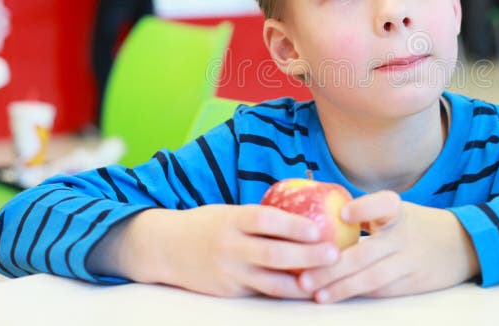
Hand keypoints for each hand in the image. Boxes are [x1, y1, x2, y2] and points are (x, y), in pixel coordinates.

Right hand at [95, 204, 341, 298]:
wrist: (164, 249)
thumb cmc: (207, 225)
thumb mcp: (229, 212)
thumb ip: (259, 216)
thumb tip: (306, 206)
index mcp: (231, 219)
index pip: (265, 219)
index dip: (292, 224)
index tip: (317, 228)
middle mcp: (230, 246)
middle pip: (273, 253)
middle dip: (306, 255)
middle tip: (334, 254)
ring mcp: (229, 272)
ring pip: (270, 281)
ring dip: (301, 282)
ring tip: (327, 279)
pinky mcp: (229, 291)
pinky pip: (262, 293)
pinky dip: (286, 292)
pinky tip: (307, 290)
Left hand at [297, 191, 478, 302]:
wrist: (463, 244)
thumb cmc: (417, 225)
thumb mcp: (399, 211)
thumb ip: (368, 213)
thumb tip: (321, 215)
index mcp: (399, 212)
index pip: (384, 204)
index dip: (364, 208)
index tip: (343, 213)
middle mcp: (404, 236)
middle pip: (366, 253)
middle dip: (332, 267)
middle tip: (304, 277)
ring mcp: (410, 262)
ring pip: (373, 278)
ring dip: (342, 287)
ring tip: (317, 294)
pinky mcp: (414, 283)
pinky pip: (382, 290)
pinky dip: (358, 294)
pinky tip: (337, 296)